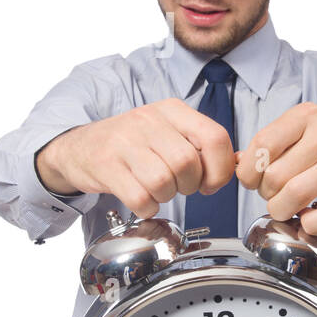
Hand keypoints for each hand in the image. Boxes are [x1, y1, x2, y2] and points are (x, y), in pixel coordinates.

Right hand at [36, 99, 234, 219]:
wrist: (79, 147)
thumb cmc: (133, 145)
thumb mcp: (169, 132)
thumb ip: (201, 145)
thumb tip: (238, 165)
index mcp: (172, 110)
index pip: (215, 137)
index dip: (220, 168)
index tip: (210, 183)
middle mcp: (148, 120)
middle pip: (188, 163)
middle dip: (190, 185)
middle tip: (179, 186)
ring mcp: (124, 142)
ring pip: (164, 181)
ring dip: (167, 196)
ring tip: (158, 189)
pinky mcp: (106, 166)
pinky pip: (141, 197)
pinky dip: (147, 207)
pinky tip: (143, 199)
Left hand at [235, 102, 316, 235]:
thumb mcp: (305, 133)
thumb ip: (269, 146)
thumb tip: (232, 164)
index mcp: (308, 116)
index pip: (260, 147)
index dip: (250, 173)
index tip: (258, 181)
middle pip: (273, 177)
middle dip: (268, 195)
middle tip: (280, 196)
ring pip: (292, 197)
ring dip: (284, 211)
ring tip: (292, 209)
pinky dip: (310, 225)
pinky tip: (313, 217)